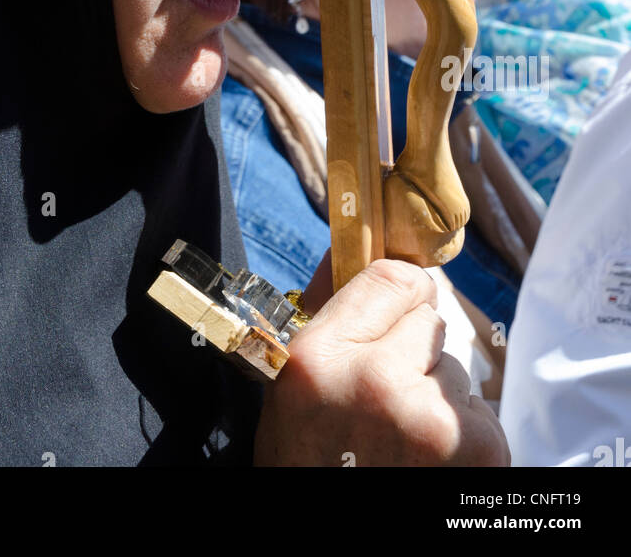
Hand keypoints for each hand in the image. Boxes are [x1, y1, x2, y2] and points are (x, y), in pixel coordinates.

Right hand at [254, 257, 509, 466]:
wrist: (328, 538)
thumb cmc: (309, 463)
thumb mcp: (296, 385)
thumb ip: (334, 316)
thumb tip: (366, 248)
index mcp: (321, 358)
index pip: (392, 277)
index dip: (394, 300)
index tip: (387, 322)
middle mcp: (378, 381)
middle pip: (429, 321)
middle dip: (414, 353)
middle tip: (382, 401)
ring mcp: (432, 419)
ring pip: (456, 370)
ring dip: (437, 398)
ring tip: (402, 441)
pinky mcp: (478, 450)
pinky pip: (480, 412)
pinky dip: (462, 436)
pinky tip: (427, 462)